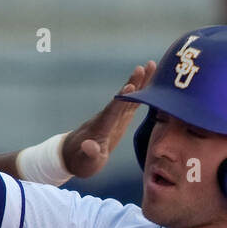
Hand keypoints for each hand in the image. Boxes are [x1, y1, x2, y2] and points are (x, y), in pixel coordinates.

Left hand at [62, 61, 155, 178]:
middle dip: (133, 84)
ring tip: (151, 65)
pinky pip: (133, 102)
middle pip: (122, 98)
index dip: (121, 100)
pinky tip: (151, 80)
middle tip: (142, 67)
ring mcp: (115, 117)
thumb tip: (89, 147)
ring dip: (140, 82)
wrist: (75, 155)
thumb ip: (89, 154)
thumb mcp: (85, 163)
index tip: (130, 87)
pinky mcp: (120, 118)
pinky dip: (142, 92)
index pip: (112, 112)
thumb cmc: (81, 161)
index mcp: (101, 128)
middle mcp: (108, 118)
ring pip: (129, 96)